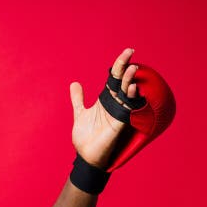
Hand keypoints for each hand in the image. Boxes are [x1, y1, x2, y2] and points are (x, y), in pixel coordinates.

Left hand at [70, 47, 138, 168]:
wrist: (85, 155)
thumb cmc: (86, 136)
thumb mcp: (80, 113)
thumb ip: (78, 99)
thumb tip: (75, 83)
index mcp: (105, 100)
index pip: (114, 78)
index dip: (119, 65)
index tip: (127, 52)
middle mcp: (114, 104)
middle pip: (122, 82)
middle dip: (126, 68)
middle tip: (130, 53)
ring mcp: (118, 113)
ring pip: (127, 93)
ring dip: (129, 81)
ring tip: (132, 68)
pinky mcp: (120, 124)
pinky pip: (128, 109)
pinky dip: (130, 99)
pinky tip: (130, 88)